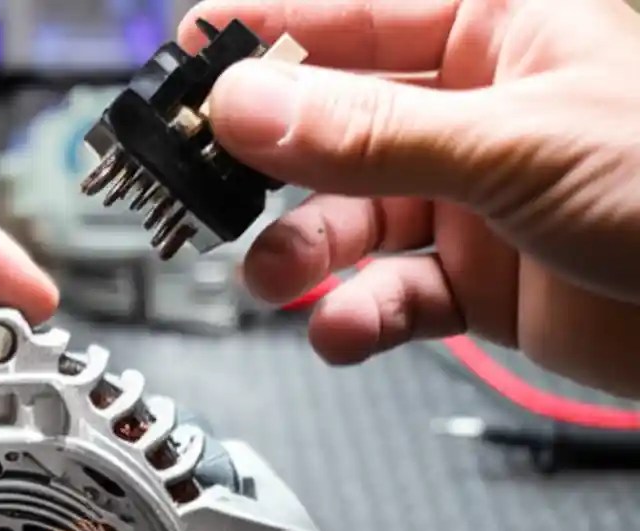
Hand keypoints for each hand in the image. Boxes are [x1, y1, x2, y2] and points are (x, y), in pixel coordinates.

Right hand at [181, 0, 639, 396]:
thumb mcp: (515, 146)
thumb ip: (369, 131)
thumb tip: (251, 105)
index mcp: (496, 30)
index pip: (351, 18)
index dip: (264, 37)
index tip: (190, 60)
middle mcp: (473, 108)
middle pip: (330, 124)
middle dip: (267, 162)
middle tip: (203, 188)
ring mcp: (470, 195)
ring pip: (348, 215)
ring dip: (304, 252)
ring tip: (279, 277)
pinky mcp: (477, 275)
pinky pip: (389, 290)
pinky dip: (357, 313)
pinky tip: (343, 325)